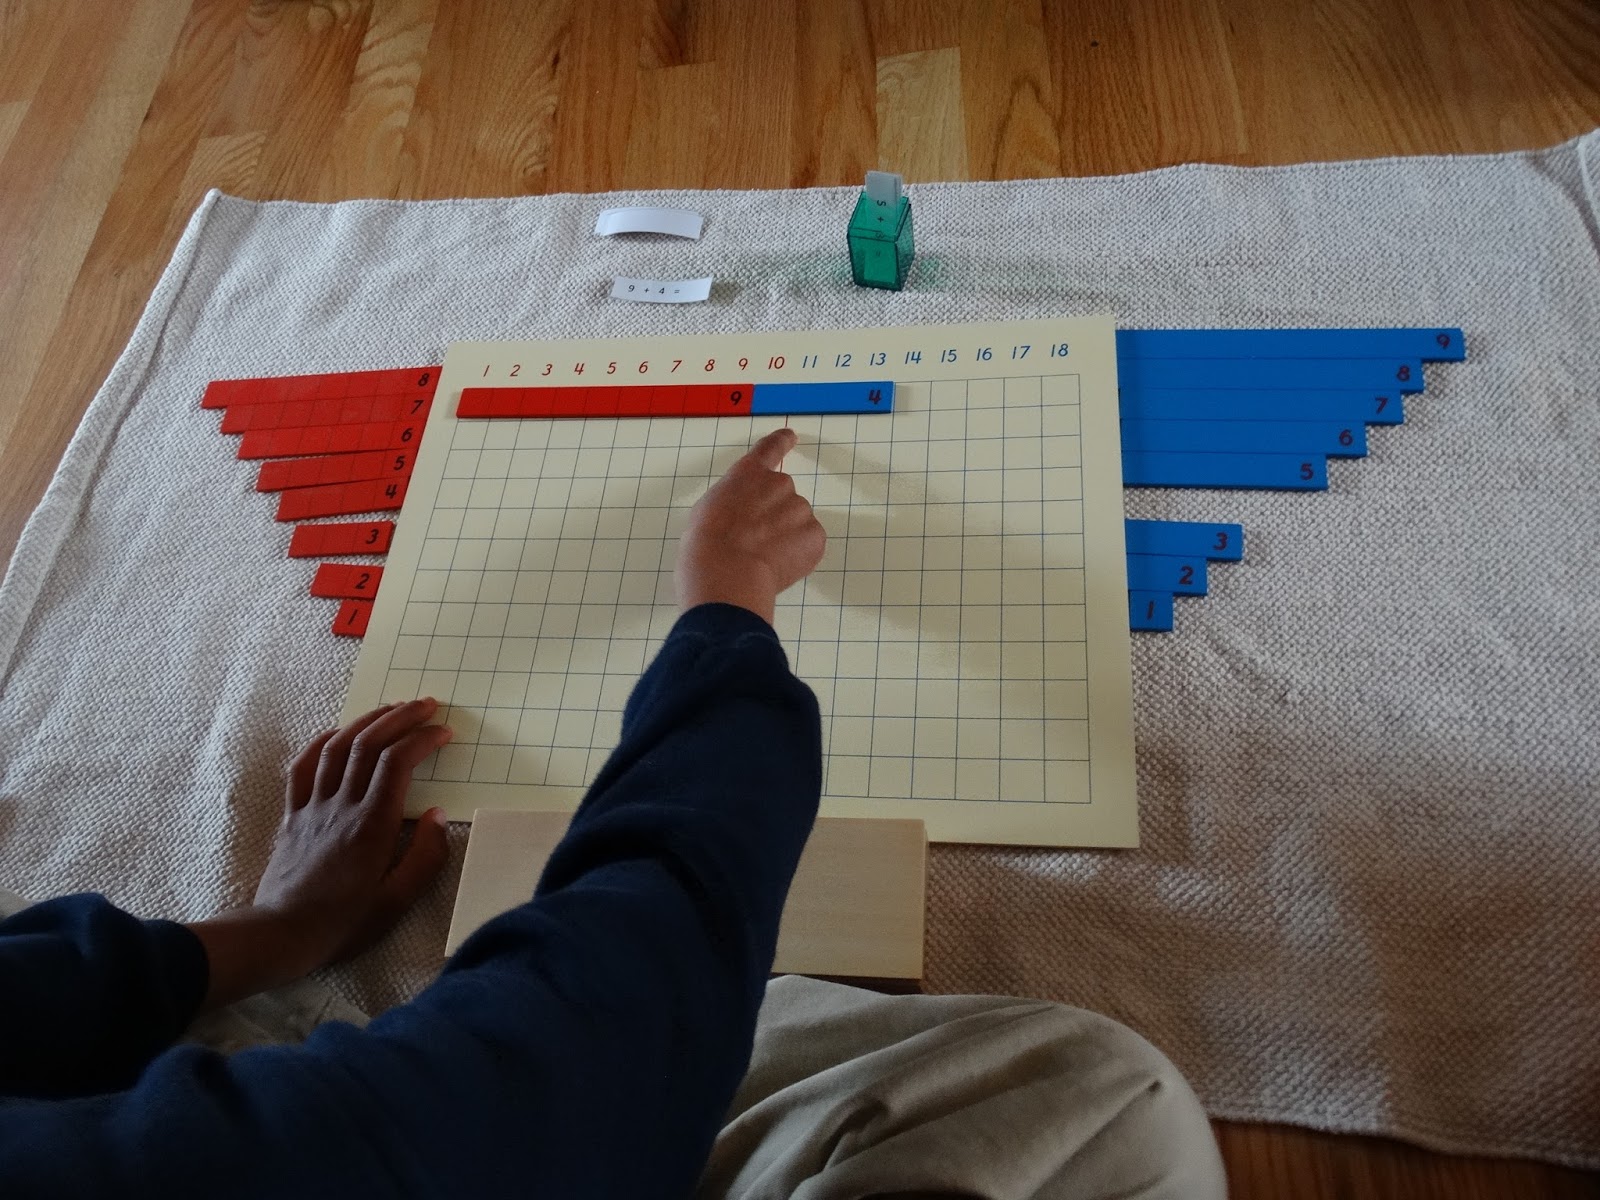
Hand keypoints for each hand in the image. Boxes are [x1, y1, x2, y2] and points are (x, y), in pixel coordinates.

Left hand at [187, 700, 452, 1007]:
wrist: (281, 935)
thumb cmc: (343, 923)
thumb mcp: (398, 902)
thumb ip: (426, 857)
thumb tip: (439, 816)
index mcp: (373, 825)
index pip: (398, 763)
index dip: (422, 739)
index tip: (444, 732)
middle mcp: (342, 806)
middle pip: (369, 744)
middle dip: (401, 717)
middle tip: (426, 704)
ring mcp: (313, 807)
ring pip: (337, 748)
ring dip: (366, 721)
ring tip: (390, 709)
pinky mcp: (293, 815)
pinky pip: (302, 767)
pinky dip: (322, 742)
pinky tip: (338, 734)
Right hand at [675, 427, 825, 623]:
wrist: (726, 573)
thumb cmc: (707, 546)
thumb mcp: (709, 510)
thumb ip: (734, 501)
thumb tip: (743, 515)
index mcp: (748, 474)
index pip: (770, 449)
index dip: (781, 442)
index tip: (790, 436)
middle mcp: (778, 484)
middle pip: (783, 498)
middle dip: (774, 517)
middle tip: (753, 543)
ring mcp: (799, 509)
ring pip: (796, 523)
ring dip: (785, 537)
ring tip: (760, 558)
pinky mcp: (815, 535)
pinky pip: (809, 543)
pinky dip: (798, 555)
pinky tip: (776, 566)